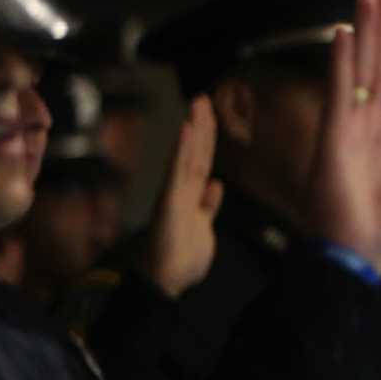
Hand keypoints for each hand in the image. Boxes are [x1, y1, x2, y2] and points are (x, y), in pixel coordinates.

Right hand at [138, 95, 223, 297]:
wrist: (165, 282)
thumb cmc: (182, 259)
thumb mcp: (205, 229)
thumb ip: (208, 207)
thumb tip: (215, 185)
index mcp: (193, 197)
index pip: (202, 162)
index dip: (207, 140)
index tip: (209, 117)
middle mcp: (183, 191)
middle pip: (196, 152)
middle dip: (202, 125)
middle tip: (203, 98)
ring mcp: (176, 194)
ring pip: (188, 155)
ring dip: (194, 128)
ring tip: (197, 103)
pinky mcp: (170, 200)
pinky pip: (178, 170)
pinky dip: (182, 149)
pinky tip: (186, 129)